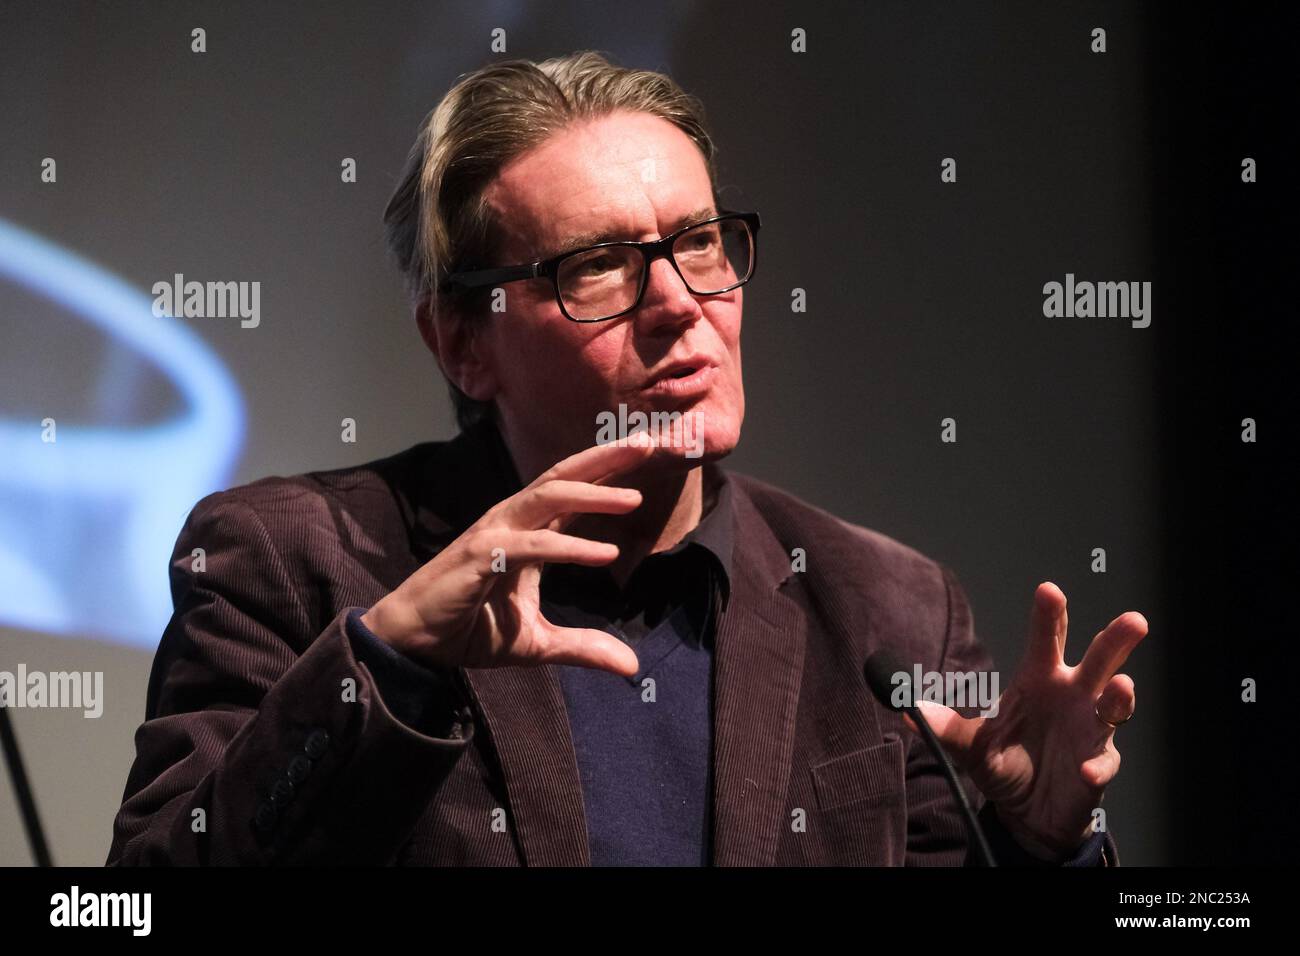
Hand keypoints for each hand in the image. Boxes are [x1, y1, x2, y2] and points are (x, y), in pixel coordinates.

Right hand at [361, 434, 658, 676]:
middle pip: (565, 476)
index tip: (647, 453)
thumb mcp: (540, 643)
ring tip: (634, 497)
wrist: (415, 644)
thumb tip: (631, 666)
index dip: (609, 471)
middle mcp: (513, 521)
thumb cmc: (471, 630)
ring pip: (549, 497)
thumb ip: (584, 647)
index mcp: (529, 531)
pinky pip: (533, 546)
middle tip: (648, 443)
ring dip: (593, 493)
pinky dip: (570, 546)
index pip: (574, 491)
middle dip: (607, 458)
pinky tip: (606, 553)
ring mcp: (496, 534)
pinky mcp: (481, 556)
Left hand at [905, 582, 1146, 859]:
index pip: (1046, 640)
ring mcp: (1090, 728)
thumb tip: (909, 711)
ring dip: (1120, 697)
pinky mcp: (1099, 764)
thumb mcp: (971, 745)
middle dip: (1116, 640)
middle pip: (1099, 661)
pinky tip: (1084, 768)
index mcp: (1040, 680)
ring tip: (1120, 686)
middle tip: (1133, 621)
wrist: (1026, 811)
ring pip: (1115, 705)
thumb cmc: (1004, 762)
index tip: (1048, 590)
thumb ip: (946, 727)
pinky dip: (1096, 764)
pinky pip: (1102, 761)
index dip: (1050, 615)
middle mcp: (1072, 696)